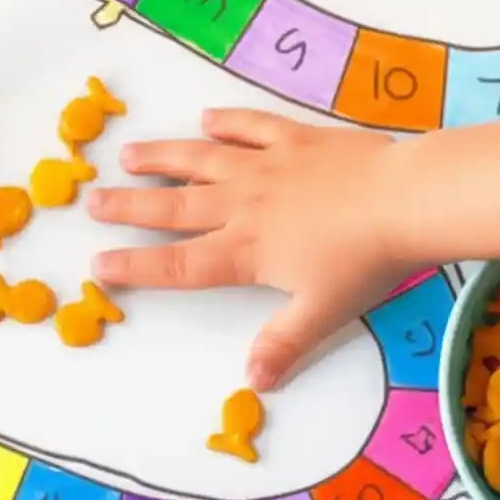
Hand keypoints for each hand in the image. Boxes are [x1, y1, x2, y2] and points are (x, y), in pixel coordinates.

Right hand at [88, 108, 422, 391]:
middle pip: (176, 206)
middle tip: (93, 200)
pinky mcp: (295, 140)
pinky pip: (251, 127)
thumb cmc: (366, 261)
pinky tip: (207, 118)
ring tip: (129, 154)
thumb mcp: (324, 313)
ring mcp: (266, 166)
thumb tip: (254, 381)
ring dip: (163, 157)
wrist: (406, 199)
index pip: (179, 264)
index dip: (137, 265)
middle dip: (131, 206)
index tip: (99, 263)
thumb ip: (283, 343)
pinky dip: (227, 122)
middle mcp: (244, 205)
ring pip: (202, 160)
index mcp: (246, 251)